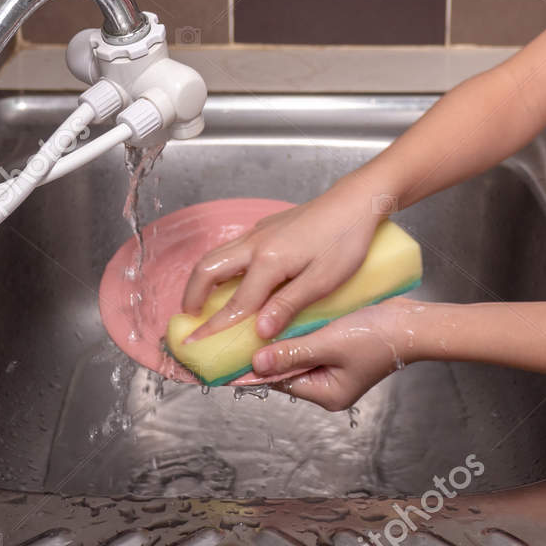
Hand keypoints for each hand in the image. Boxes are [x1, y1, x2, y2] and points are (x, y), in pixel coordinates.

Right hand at [181, 185, 388, 340]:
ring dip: (202, 280)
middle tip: (190, 321)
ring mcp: (259, 231)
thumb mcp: (323, 281)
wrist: (356, 201)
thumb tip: (259, 331)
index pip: (235, 302)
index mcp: (269, 261)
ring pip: (216, 255)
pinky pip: (232, 248)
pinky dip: (220, 267)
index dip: (214, 327)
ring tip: (201, 303)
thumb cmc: (345, 240)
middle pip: (208, 269)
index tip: (195, 344)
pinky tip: (231, 280)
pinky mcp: (266, 226)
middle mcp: (256, 243)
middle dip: (192, 296)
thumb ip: (288, 305)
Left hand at [248, 300, 416, 410]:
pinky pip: (311, 343)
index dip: (253, 368)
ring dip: (282, 338)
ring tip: (256, 321)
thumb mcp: (329, 344)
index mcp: (326, 394)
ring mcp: (335, 367)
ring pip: (297, 353)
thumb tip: (255, 364)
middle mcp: (328, 385)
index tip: (227, 358)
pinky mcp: (340, 349)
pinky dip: (298, 331)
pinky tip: (284, 315)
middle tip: (239, 331)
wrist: (413, 322)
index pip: (278, 381)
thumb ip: (291, 353)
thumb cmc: (377, 335)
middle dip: (267, 350)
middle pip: (285, 368)